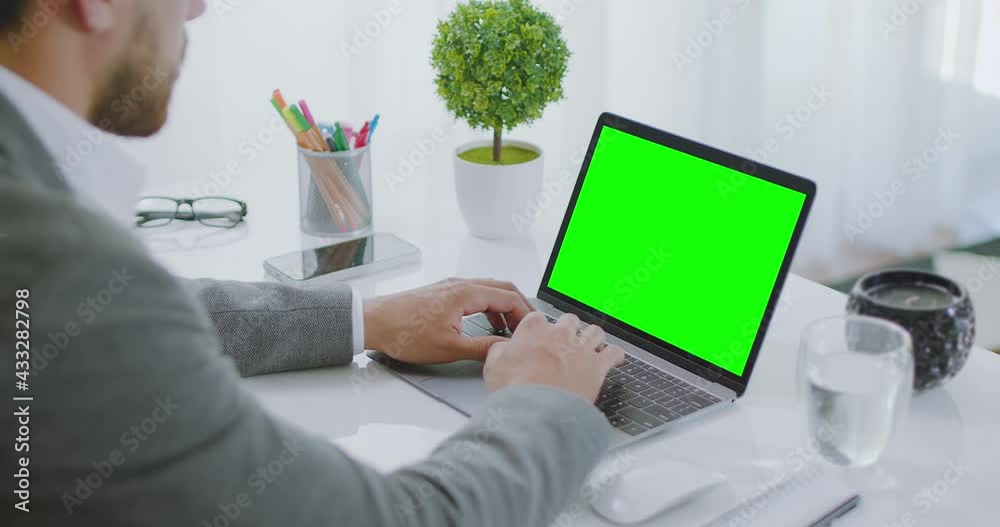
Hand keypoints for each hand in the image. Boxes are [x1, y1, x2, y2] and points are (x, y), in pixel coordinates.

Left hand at [363, 278, 534, 363]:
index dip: (526, 314)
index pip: (509, 296)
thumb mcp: (449, 347)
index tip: (533, 330)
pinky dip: (488, 306)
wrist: (372, 322)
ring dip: (504, 306)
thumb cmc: (403, 333)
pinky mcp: (442, 293)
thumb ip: (482, 348)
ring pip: (489, 290)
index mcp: (465, 293)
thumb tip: (505, 349)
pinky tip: (486, 324)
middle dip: (520, 306)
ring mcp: (450, 286)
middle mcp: (460, 284)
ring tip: (509, 329)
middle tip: (528, 327)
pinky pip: (475, 294)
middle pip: (503, 288)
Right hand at [484, 313, 624, 401]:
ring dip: (592, 338)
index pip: (538, 318)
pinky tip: (613, 358)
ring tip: (589, 346)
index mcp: (534, 328)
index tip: (537, 339)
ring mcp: (581, 348)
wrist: (537, 411)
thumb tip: (504, 348)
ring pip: (595, 331)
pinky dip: (614, 355)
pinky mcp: (598, 365)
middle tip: (564, 343)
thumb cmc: (516, 389)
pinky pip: (614, 352)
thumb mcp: (494, 365)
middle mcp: (560, 333)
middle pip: (569, 321)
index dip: (538, 330)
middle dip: (568, 330)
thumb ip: (500, 350)